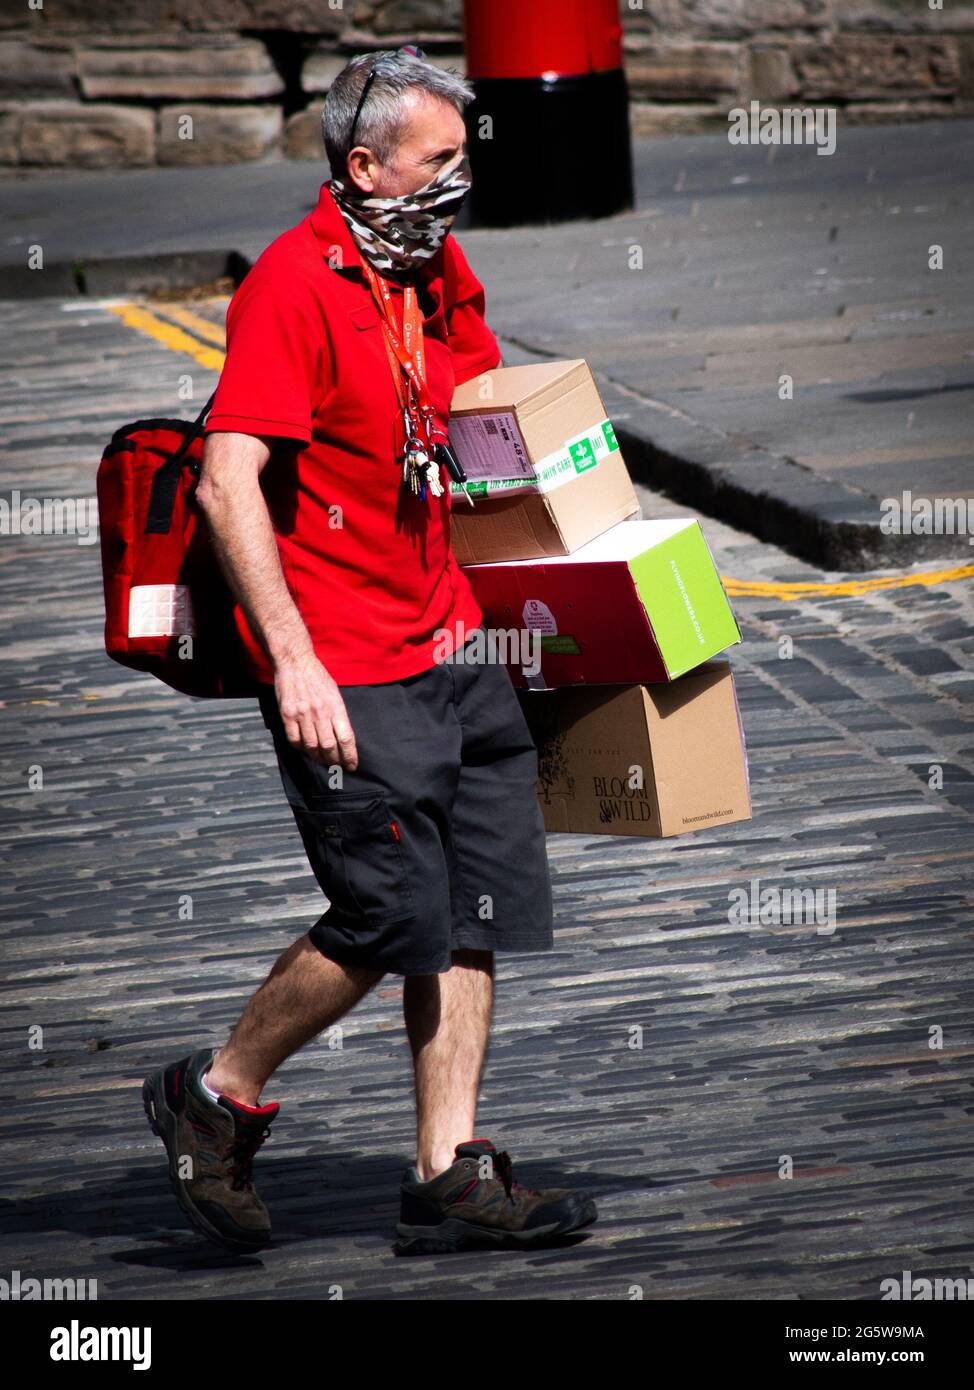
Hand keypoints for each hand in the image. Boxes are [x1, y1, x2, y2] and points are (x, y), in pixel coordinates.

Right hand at [273, 649, 358, 771]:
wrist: (295, 662)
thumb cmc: (317, 676)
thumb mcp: (334, 693)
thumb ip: (338, 714)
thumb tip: (342, 738)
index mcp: (335, 706)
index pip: (346, 738)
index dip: (350, 756)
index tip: (352, 766)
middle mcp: (320, 712)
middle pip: (329, 746)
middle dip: (334, 760)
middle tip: (336, 766)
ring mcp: (302, 714)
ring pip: (311, 746)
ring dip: (318, 758)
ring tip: (322, 761)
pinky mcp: (287, 714)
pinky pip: (294, 740)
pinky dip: (300, 748)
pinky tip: (305, 749)